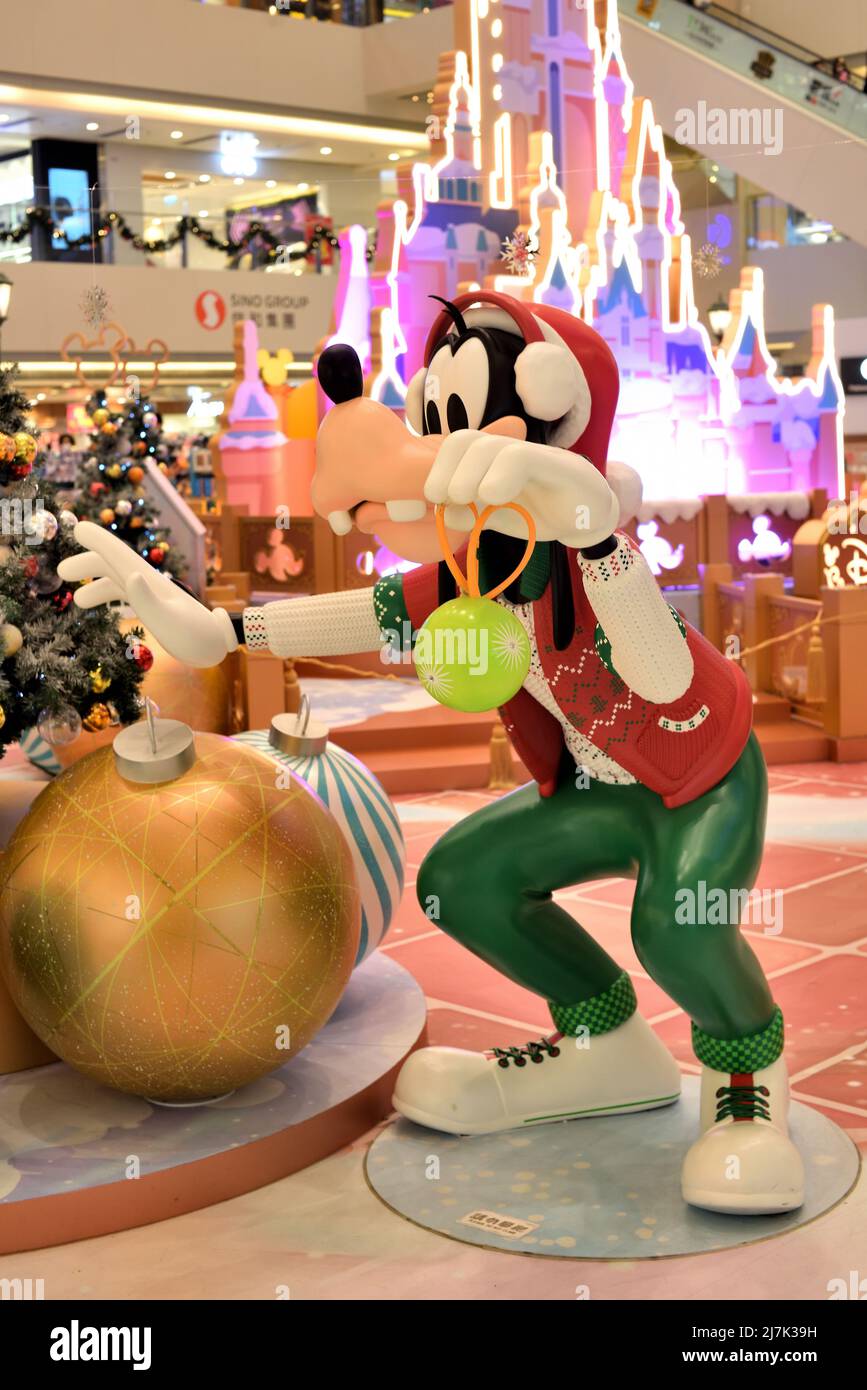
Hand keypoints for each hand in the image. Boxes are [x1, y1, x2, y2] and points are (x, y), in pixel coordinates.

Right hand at [57, 522, 237, 668]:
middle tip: (62, 571)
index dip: (98, 540)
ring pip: (117, 581)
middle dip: (88, 563)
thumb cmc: (197, 636)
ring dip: (96, 586)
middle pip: (113, 565)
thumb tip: (129, 576)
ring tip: (77, 599)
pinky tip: (102, 610)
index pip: (119, 554)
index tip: (78, 528)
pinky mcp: (154, 607)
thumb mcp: (171, 622)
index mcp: (149, 580)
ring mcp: (151, 594)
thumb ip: (148, 602)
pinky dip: (109, 597)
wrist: (216, 645)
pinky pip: (126, 596)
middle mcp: (148, 582)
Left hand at [423, 431, 618, 547]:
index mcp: (491, 461)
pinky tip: (493, 497)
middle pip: (464, 440)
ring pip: (489, 447)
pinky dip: (500, 477)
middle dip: (444, 469)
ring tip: (465, 498)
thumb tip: (443, 514)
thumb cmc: (541, 513)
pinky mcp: (558, 465)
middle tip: (446, 498)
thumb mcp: (499, 518)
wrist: (589, 518)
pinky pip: (522, 458)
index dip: (437, 468)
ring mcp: (533, 454)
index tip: (434, 499)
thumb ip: (472, 515)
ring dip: (467, 474)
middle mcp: (508, 450)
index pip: (454, 447)